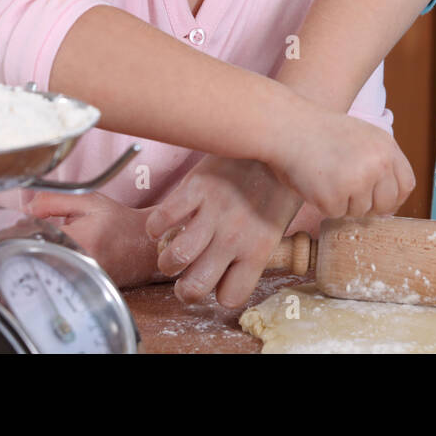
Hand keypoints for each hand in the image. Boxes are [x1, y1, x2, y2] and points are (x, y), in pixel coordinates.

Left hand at [26, 190, 166, 288]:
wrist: (144, 246)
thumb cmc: (119, 222)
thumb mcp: (89, 201)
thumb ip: (54, 201)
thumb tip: (25, 210)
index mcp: (81, 240)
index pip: (34, 236)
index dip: (25, 228)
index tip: (26, 224)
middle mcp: (80, 264)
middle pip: (35, 255)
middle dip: (31, 243)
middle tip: (37, 232)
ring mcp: (79, 279)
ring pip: (41, 268)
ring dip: (40, 255)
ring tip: (53, 243)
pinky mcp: (79, 287)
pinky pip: (52, 276)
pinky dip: (50, 265)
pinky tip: (61, 255)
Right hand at [144, 156, 310, 307]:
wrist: (279, 138)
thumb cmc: (279, 182)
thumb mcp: (278, 223)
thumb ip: (255, 248)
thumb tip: (233, 268)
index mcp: (259, 250)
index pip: (230, 297)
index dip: (220, 293)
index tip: (219, 280)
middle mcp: (234, 238)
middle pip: (194, 288)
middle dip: (185, 290)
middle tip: (186, 275)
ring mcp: (213, 213)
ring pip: (173, 259)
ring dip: (167, 261)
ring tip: (174, 249)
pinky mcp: (195, 188)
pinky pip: (161, 221)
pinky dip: (156, 228)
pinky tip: (166, 223)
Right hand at [269, 109, 414, 217]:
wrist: (288, 127)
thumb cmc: (320, 133)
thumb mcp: (361, 137)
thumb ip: (378, 164)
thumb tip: (389, 208)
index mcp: (387, 147)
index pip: (406, 185)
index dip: (393, 198)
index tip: (380, 202)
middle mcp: (378, 164)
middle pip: (386, 204)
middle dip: (369, 207)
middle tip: (349, 196)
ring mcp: (359, 181)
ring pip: (360, 211)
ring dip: (343, 203)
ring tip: (326, 177)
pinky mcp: (336, 196)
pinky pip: (336, 213)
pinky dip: (323, 204)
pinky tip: (315, 182)